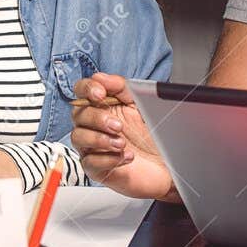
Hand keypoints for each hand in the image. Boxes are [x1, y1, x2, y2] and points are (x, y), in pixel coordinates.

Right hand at [69, 72, 175, 200]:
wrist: (168, 164)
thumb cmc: (153, 134)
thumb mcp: (142, 105)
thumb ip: (122, 88)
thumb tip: (100, 78)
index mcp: (103, 105)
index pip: (82, 90)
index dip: (87, 89)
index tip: (100, 94)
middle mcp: (94, 124)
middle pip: (78, 114)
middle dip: (97, 118)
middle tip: (118, 126)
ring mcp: (93, 146)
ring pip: (78, 137)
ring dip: (100, 139)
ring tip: (122, 143)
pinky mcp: (97, 168)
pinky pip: (89, 162)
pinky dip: (108, 159)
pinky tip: (126, 157)